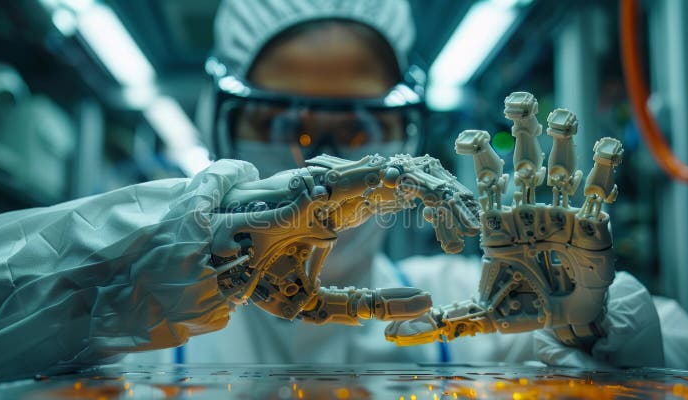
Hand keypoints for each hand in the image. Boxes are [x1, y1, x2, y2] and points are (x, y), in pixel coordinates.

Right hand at [209, 154, 480, 324]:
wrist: (212, 268)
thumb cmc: (261, 278)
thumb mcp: (319, 305)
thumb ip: (365, 304)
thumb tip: (421, 304)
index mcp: (343, 213)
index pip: (399, 201)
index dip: (434, 211)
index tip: (463, 232)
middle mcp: (340, 196)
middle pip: (403, 185)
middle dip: (442, 198)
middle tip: (475, 219)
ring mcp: (325, 190)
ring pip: (386, 177)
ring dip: (423, 188)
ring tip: (459, 204)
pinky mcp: (307, 190)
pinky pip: (350, 179)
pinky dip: (382, 178)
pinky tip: (412, 181)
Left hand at [385, 92, 623, 347]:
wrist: (567, 318)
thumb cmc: (525, 305)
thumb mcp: (485, 312)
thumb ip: (446, 320)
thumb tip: (398, 335)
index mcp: (499, 221)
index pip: (485, 181)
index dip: (478, 159)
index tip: (468, 138)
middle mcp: (528, 207)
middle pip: (522, 160)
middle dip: (520, 130)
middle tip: (515, 101)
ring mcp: (560, 211)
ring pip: (560, 166)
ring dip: (561, 142)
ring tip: (560, 115)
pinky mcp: (590, 223)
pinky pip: (597, 192)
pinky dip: (601, 171)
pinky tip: (604, 148)